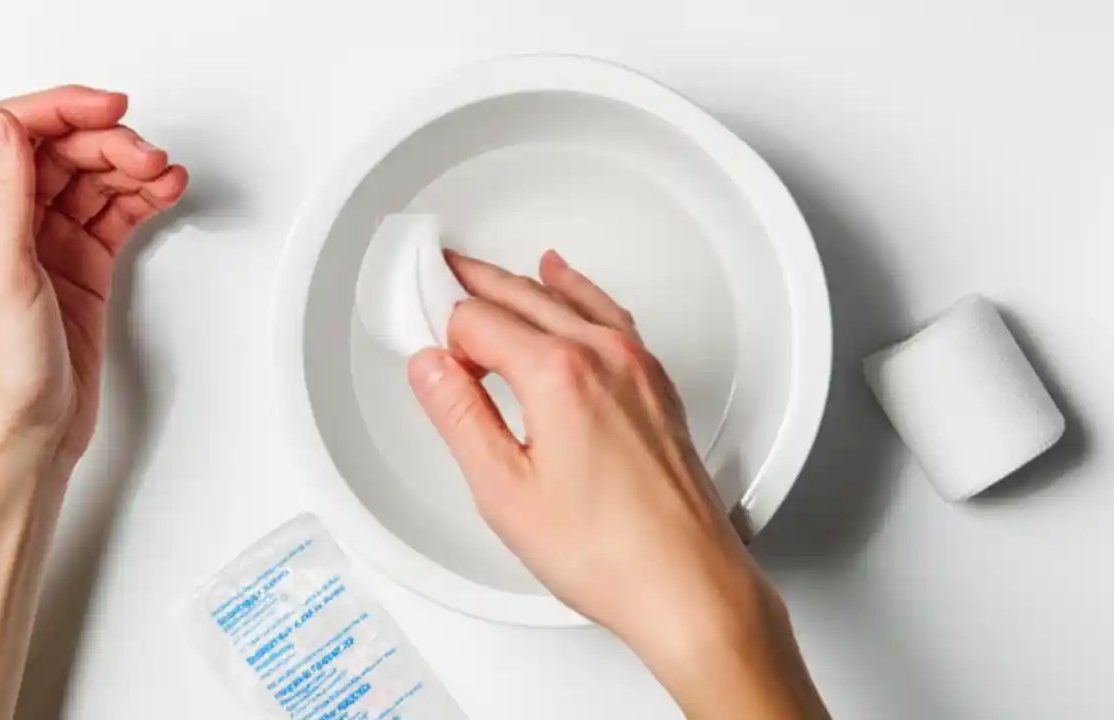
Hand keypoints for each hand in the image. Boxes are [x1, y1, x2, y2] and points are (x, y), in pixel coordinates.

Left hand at [0, 86, 187, 478]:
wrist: (28, 432)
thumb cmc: (1, 368)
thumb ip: (4, 192)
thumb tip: (4, 122)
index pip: (22, 132)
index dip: (68, 110)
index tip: (112, 109)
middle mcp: (14, 221)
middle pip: (67, 151)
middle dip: (111, 143)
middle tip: (148, 158)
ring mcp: (52, 243)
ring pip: (97, 179)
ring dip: (133, 168)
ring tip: (165, 175)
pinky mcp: (85, 266)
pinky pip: (117, 213)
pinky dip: (143, 198)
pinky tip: (164, 192)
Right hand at [408, 250, 826, 717]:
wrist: (688, 585)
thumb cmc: (610, 553)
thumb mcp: (504, 491)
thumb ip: (459, 416)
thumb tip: (429, 366)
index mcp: (558, 374)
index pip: (477, 322)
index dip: (443, 333)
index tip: (425, 344)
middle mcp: (603, 356)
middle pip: (521, 295)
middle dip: (474, 287)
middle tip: (439, 275)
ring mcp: (637, 366)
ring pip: (566, 298)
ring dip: (521, 285)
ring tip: (484, 276)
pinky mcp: (656, 384)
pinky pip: (608, 315)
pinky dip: (577, 292)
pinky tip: (566, 284)